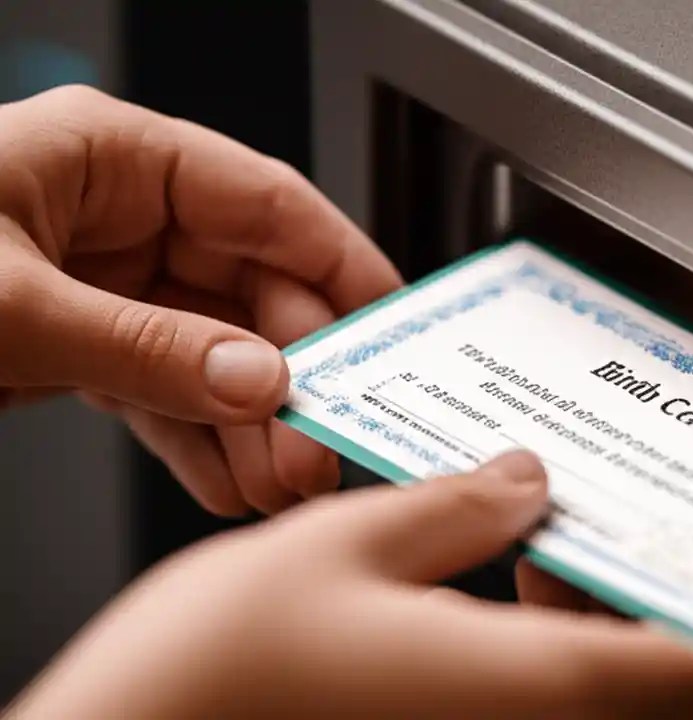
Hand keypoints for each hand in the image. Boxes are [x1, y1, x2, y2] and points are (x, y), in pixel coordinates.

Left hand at [0, 85, 402, 515]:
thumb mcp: (6, 303)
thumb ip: (143, 344)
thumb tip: (254, 377)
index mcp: (111, 160)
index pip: (264, 201)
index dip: (338, 263)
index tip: (391, 323)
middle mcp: (116, 217)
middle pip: (248, 289)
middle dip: (291, 371)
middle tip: (323, 439)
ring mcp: (101, 286)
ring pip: (213, 351)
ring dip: (251, 421)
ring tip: (279, 480)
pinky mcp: (79, 347)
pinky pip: (165, 391)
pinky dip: (198, 439)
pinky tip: (227, 480)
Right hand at [6, 451, 692, 718]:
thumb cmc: (207, 681)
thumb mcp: (339, 547)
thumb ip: (455, 504)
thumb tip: (526, 478)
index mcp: (532, 692)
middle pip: (668, 691)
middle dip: (655, 598)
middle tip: (609, 520)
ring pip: (606, 704)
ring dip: (600, 624)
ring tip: (541, 538)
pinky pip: (540, 712)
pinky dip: (547, 657)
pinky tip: (491, 591)